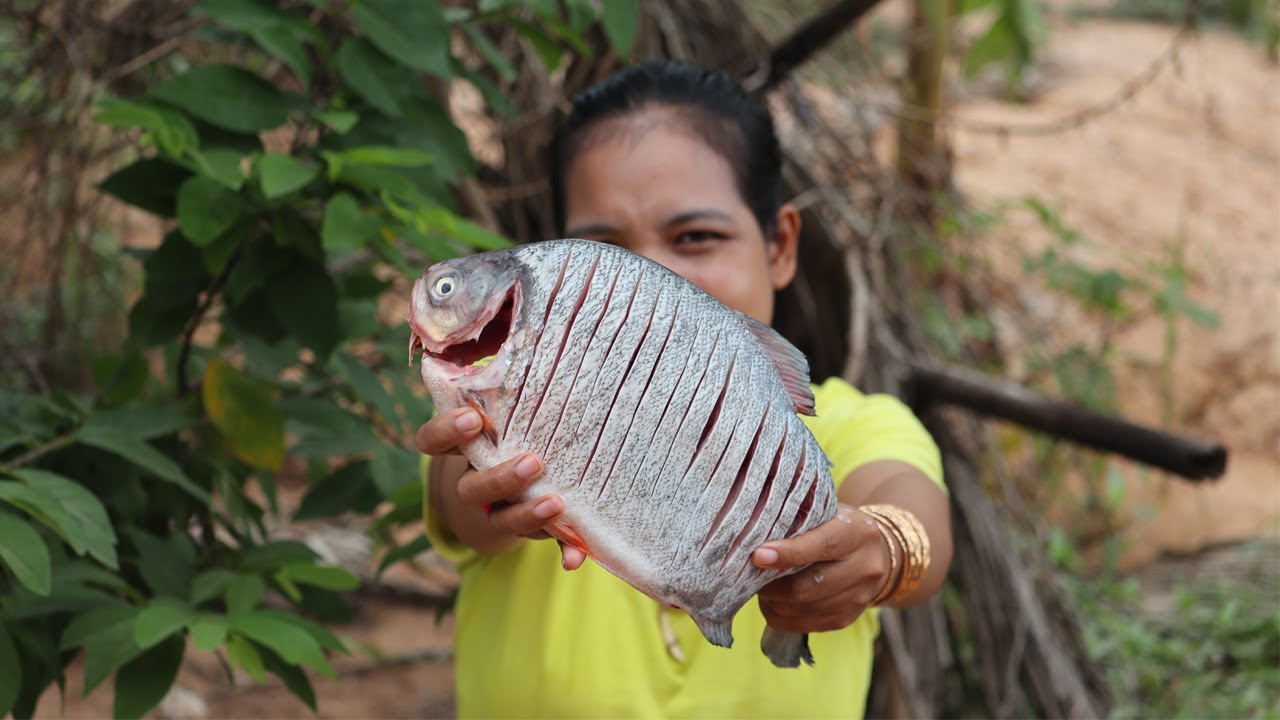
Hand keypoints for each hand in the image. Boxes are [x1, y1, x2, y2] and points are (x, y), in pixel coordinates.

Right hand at [415, 408, 586, 569]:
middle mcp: (477, 481)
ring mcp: (501, 508)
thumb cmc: (521, 421)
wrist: (531, 466)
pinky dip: (562, 549)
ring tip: (555, 503)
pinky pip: (544, 540)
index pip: (434, 440)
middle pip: (471, 490)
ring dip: (526, 515)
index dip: (445, 432)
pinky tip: (573, 560)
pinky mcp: (531, 527)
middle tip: (533, 462)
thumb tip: (553, 361)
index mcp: (467, 446)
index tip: (472, 419)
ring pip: (501, 520)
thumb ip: (529, 391)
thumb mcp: (520, 406)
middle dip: (499, 479)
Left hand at [750, 504, 890, 633]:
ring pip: (803, 609)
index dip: (788, 553)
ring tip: (759, 587)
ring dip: (773, 602)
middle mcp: (864, 568)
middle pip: (808, 587)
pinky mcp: (847, 619)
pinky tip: (773, 602)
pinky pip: (805, 625)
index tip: (758, 556)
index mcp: (858, 533)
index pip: (821, 546)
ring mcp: (859, 597)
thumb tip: (756, 541)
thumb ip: (799, 524)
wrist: (876, 553)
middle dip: (771, 585)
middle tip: (750, 575)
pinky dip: (781, 616)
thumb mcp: (827, 515)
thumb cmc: (838, 527)